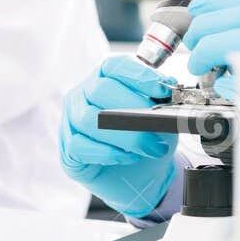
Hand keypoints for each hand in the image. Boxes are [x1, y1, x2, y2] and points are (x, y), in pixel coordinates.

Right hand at [59, 56, 178, 217]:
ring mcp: (71, 121)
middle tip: (161, 127)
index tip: (163, 91)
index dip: (140, 76)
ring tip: (151, 147)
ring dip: (127, 135)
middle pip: (101, 90)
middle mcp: (82, 95)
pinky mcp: (68, 149)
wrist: (138, 174)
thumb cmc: (144, 137)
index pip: (116, 66)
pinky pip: (80, 146)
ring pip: (90, 119)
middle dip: (136, 109)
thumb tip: (171, 88)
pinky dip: (109, 153)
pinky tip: (128, 157)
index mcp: (103, 78)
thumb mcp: (158, 115)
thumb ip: (160, 100)